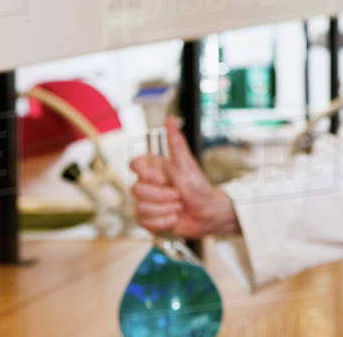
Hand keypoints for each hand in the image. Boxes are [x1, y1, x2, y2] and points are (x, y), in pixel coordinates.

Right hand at [129, 116, 240, 238]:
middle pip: (136, 189)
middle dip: (162, 195)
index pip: (134, 164)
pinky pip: (143, 222)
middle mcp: (147, 185)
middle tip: (179, 195)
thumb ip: (176, 143)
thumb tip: (170, 119)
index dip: (145, 173)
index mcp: (154, 169)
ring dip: (165, 209)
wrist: (208, 213)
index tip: (161, 179)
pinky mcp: (147, 219)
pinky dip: (162, 222)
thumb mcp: (187, 164)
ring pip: (140, 207)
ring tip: (179, 206)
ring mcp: (146, 202)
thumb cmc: (198, 187)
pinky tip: (174, 218)